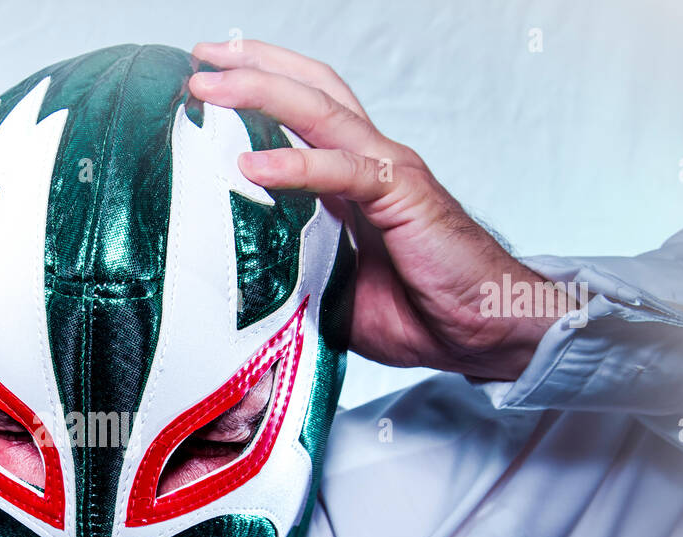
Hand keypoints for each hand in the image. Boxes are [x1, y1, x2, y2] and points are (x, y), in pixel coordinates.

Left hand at [190, 39, 569, 380]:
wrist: (484, 330)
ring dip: (260, 92)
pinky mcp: (403, 195)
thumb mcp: (331, 287)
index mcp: (353, 176)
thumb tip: (236, 282)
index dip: (257, 90)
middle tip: (199, 60)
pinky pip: (343, 170)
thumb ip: (290, 268)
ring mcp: (389, 170)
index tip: (205, 85)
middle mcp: (371, 159)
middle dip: (251, 66)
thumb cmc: (417, 310)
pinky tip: (252, 165)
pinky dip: (295, 165)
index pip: (303, 111)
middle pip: (309, 88)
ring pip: (320, 111)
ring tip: (207, 87)